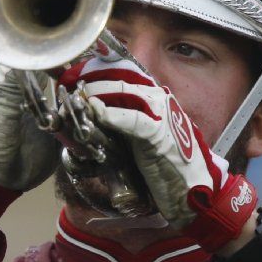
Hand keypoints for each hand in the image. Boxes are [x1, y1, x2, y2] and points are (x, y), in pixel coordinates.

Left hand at [63, 49, 257, 250]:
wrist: (193, 192)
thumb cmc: (165, 168)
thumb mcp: (139, 138)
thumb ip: (120, 125)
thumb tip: (90, 117)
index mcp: (155, 98)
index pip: (123, 73)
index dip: (97, 70)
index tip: (74, 73)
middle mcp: (159, 100)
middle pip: (121, 76)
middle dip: (92, 75)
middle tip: (69, 79)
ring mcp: (162, 115)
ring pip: (124, 91)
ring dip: (97, 90)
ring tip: (77, 92)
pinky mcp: (160, 135)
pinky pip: (133, 119)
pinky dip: (112, 114)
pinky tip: (96, 111)